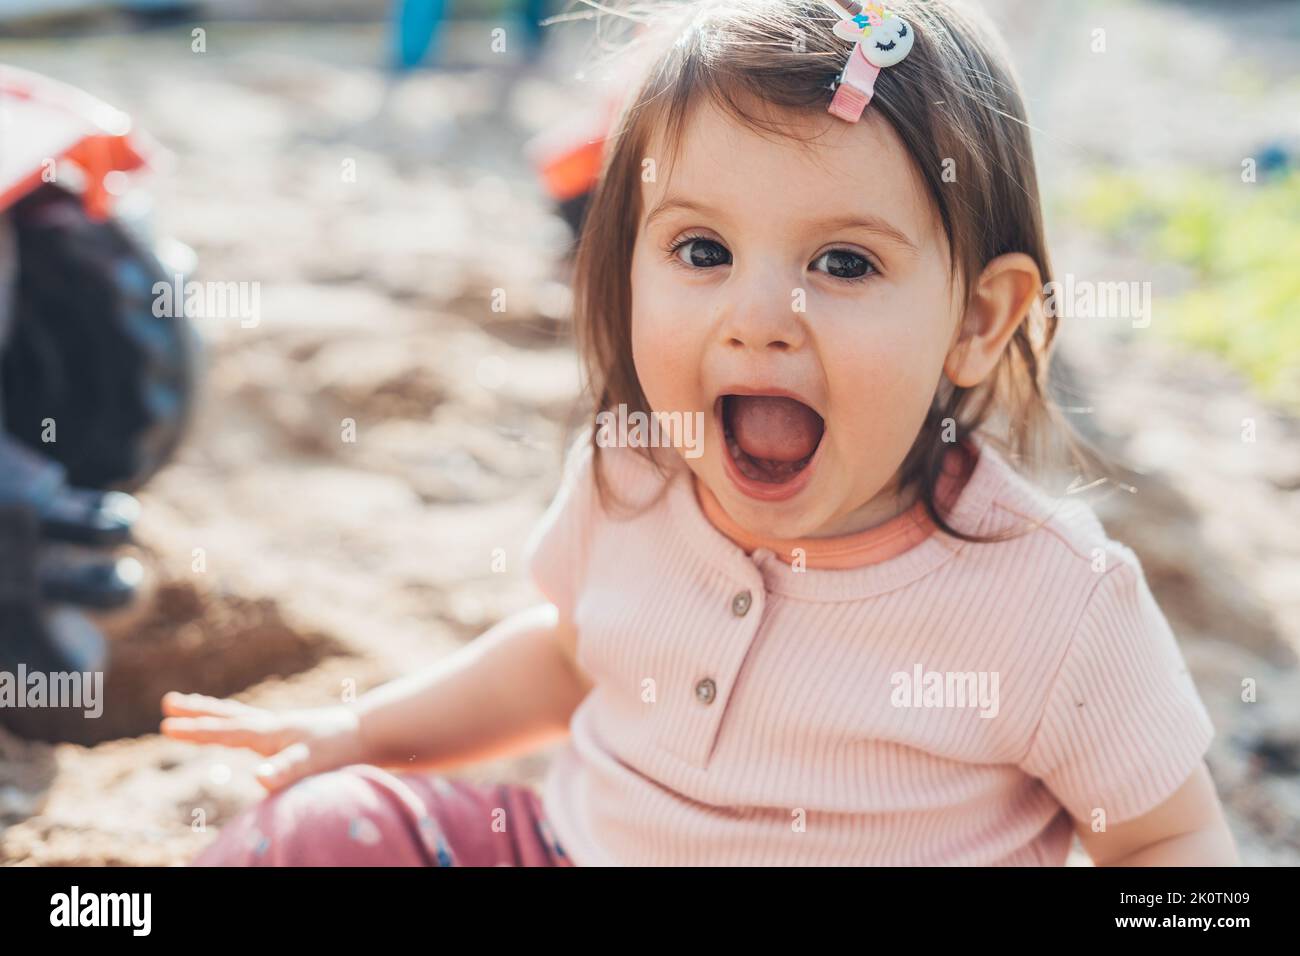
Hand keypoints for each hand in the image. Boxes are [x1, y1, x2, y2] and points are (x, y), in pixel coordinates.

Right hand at [160, 691, 365, 792]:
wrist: (368, 733)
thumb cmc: (341, 749)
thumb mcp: (313, 762)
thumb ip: (286, 769)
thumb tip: (257, 778)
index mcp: (270, 732)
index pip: (225, 730)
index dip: (195, 730)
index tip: (165, 726)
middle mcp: (270, 725)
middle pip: (227, 715)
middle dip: (197, 712)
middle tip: (167, 702)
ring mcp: (279, 728)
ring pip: (237, 717)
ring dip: (212, 712)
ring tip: (189, 704)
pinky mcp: (288, 734)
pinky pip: (251, 726)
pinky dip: (233, 721)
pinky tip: (234, 727)